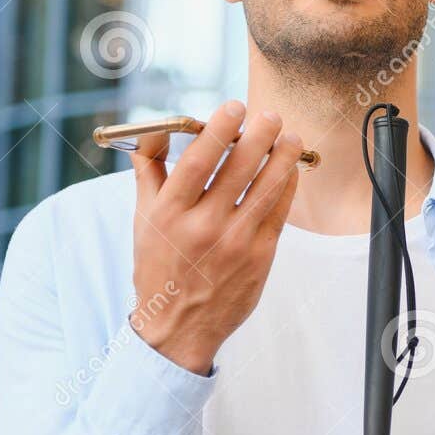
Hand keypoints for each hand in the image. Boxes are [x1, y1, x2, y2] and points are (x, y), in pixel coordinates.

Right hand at [127, 100, 304, 374]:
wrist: (177, 327)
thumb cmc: (159, 267)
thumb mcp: (143, 220)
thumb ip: (149, 172)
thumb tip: (154, 130)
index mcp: (169, 213)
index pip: (198, 159)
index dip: (219, 128)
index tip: (234, 107)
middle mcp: (203, 226)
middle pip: (239, 167)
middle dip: (259, 134)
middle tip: (271, 115)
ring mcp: (235, 242)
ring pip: (267, 187)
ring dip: (283, 157)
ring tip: (291, 137)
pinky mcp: (260, 257)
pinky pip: (280, 212)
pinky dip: (287, 186)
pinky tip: (291, 170)